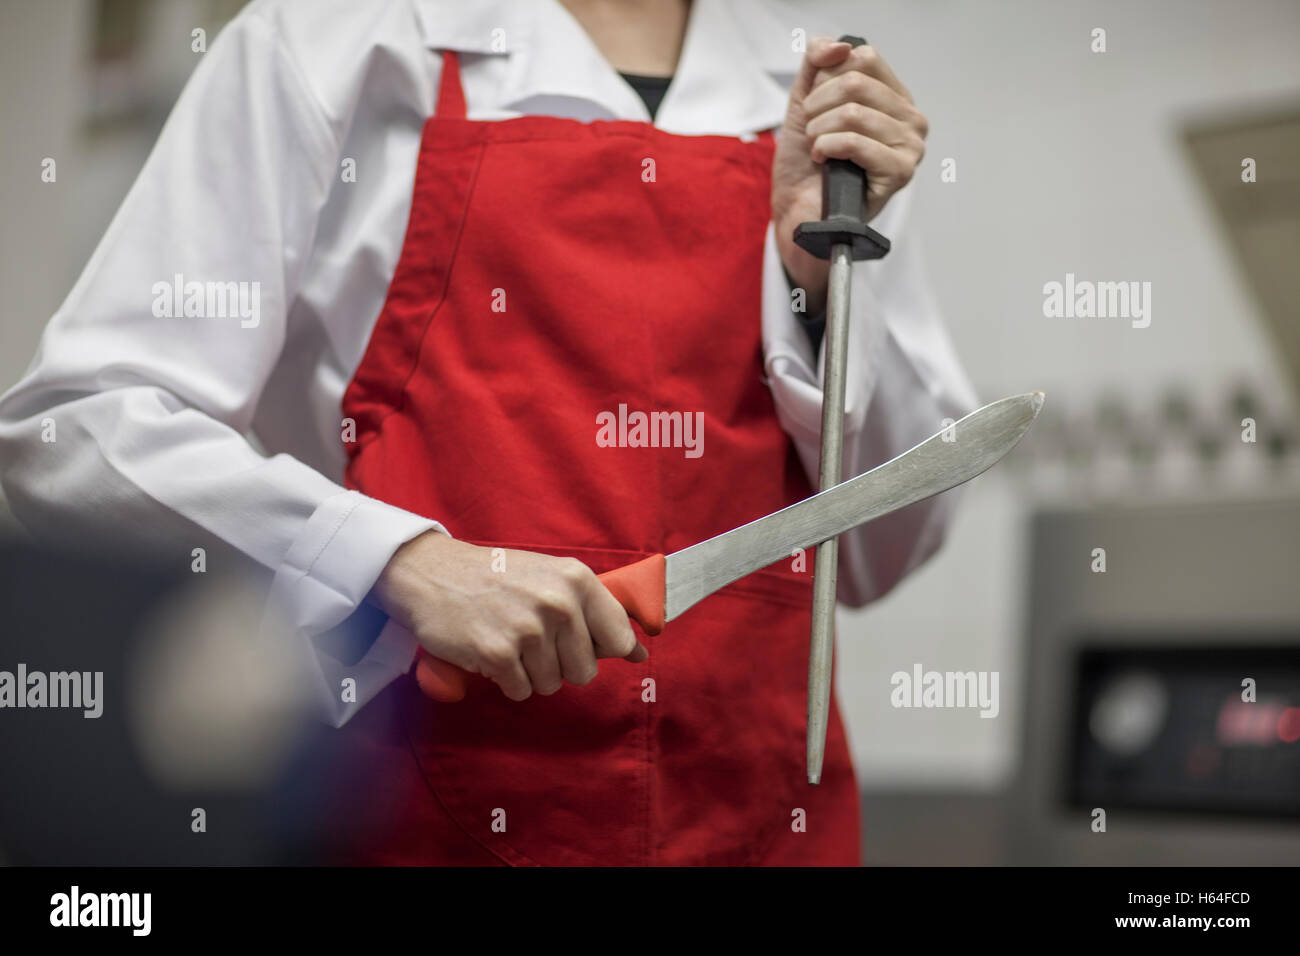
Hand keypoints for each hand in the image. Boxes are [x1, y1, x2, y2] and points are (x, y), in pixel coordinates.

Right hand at [370, 531, 647, 700]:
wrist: (432, 574)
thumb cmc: (498, 578)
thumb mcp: (553, 579)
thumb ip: (597, 614)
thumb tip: (641, 654)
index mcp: (578, 580)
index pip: (619, 639)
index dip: (600, 650)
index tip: (578, 642)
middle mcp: (559, 603)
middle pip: (585, 672)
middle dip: (560, 664)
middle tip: (531, 638)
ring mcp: (529, 629)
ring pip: (552, 684)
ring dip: (530, 672)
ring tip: (508, 640)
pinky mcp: (499, 654)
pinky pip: (522, 691)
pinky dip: (506, 681)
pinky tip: (491, 652)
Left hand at [771, 37, 928, 313]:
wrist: (799, 209)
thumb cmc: (808, 162)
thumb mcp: (806, 102)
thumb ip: (817, 63)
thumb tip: (838, 45)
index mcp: (895, 97)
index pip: (865, 58)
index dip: (826, 79)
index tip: (814, 106)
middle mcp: (911, 119)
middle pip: (856, 83)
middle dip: (818, 108)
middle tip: (812, 132)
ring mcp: (911, 147)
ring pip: (854, 112)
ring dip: (820, 131)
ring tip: (817, 149)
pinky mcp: (901, 172)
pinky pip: (856, 142)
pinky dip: (828, 148)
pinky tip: (823, 161)